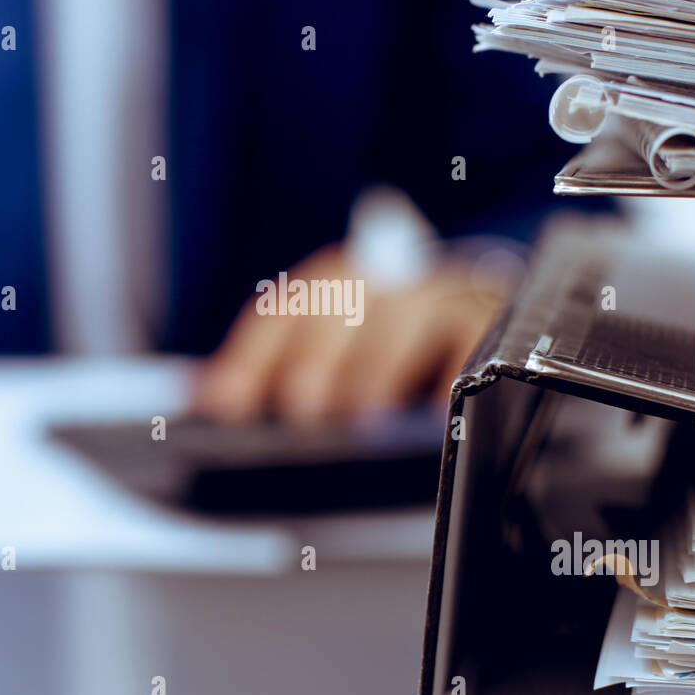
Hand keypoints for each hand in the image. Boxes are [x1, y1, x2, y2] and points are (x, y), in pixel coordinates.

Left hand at [193, 244, 510, 423]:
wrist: (475, 310)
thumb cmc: (391, 344)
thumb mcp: (333, 352)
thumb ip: (274, 368)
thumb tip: (206, 395)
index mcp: (333, 284)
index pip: (284, 311)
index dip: (251, 356)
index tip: (224, 404)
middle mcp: (381, 278)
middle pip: (343, 300)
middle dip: (317, 354)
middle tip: (302, 406)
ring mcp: (436, 294)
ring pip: (407, 312)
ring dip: (380, 364)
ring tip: (363, 416)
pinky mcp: (487, 317)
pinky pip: (472, 336)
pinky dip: (454, 370)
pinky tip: (435, 411)